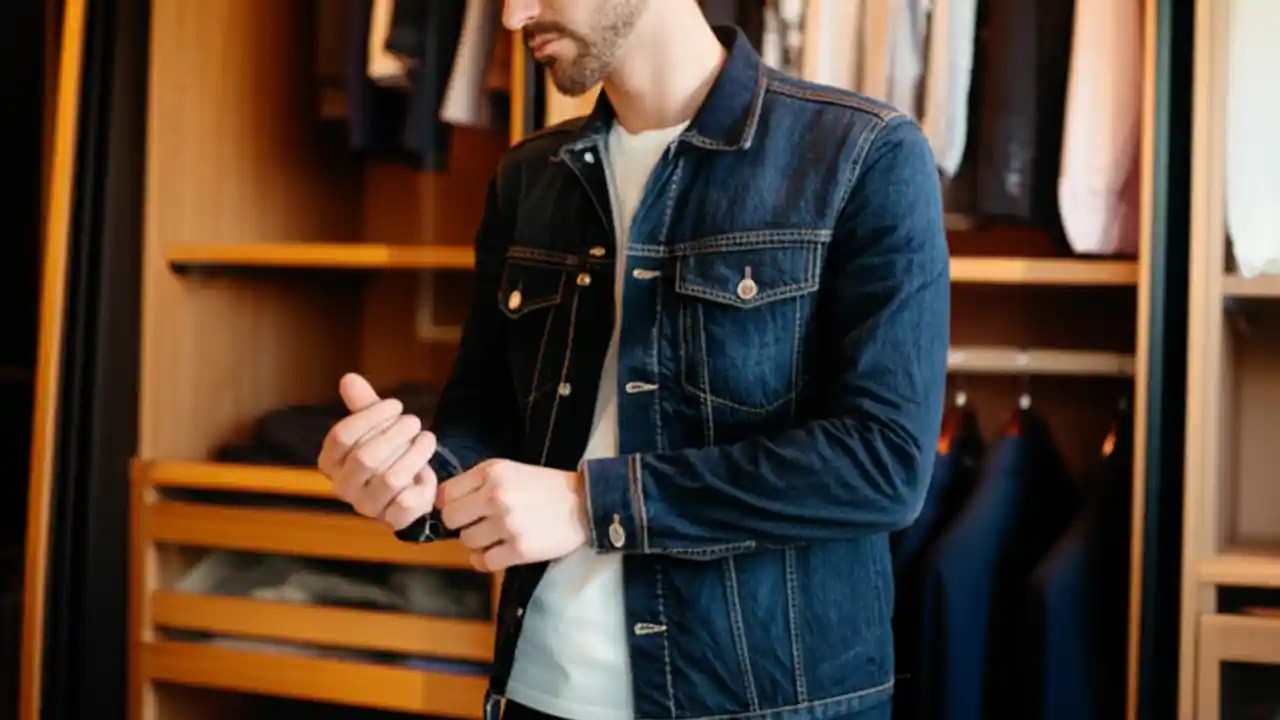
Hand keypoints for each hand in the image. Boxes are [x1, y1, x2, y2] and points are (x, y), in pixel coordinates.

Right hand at [317, 372, 438, 530]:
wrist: (412, 489)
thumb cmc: (390, 453)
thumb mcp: (378, 426)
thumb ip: (364, 405)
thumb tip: (348, 378)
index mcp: (330, 463)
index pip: (342, 436)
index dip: (371, 416)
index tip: (396, 404)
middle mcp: (343, 487)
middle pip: (366, 457)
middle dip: (395, 433)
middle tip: (414, 421)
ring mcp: (367, 507)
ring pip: (390, 478)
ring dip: (414, 453)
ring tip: (428, 437)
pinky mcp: (392, 520)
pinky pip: (406, 503)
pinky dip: (422, 480)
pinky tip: (428, 467)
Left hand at [436, 459, 587, 571]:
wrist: (584, 503)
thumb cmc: (544, 487)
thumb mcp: (509, 469)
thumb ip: (477, 481)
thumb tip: (444, 503)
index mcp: (492, 473)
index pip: (445, 494)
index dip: (450, 504)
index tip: (462, 510)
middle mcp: (496, 496)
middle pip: (451, 520)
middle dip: (462, 524)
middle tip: (479, 524)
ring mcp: (508, 524)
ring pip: (467, 542)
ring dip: (477, 543)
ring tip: (495, 537)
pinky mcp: (520, 549)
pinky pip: (484, 563)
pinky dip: (486, 561)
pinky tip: (499, 552)